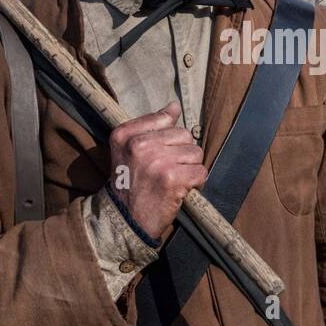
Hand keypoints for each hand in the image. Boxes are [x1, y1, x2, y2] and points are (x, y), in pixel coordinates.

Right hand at [107, 101, 207, 240]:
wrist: (125, 220)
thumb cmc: (130, 183)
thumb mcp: (128, 150)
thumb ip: (151, 125)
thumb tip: (174, 105)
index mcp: (125, 134)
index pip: (166, 119)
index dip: (169, 139)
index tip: (158, 155)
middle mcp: (138, 145)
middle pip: (184, 135)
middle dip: (182, 154)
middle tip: (166, 171)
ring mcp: (156, 161)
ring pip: (195, 153)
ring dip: (189, 169)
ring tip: (172, 180)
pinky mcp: (172, 179)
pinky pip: (201, 172)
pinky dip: (196, 183)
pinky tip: (180, 190)